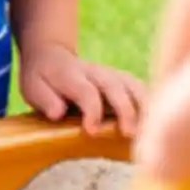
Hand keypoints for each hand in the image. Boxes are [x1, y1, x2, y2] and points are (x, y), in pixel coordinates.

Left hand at [20, 43, 146, 137]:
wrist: (51, 55)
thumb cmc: (42, 79)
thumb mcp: (32, 87)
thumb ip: (45, 99)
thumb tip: (58, 113)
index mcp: (70, 74)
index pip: (86, 91)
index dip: (91, 111)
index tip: (91, 131)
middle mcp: (95, 72)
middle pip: (115, 87)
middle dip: (125, 110)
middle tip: (128, 134)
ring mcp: (111, 75)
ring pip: (133, 86)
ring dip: (144, 107)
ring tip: (151, 131)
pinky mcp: (122, 81)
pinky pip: (141, 90)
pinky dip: (152, 105)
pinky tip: (157, 125)